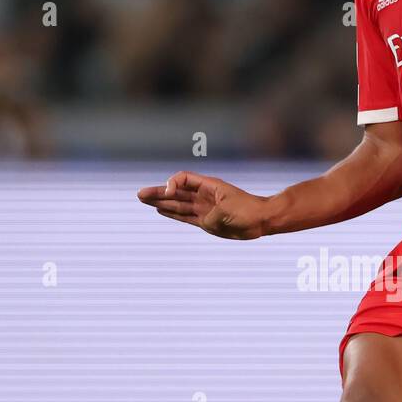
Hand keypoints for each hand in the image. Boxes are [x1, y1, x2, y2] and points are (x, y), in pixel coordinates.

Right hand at [137, 172, 268, 238]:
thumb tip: (205, 220)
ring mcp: (204, 208)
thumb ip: (213, 215)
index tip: (168, 193)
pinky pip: (185, 217)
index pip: (183, 179)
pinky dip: (173, 214)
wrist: (262, 220)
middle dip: (158, 193)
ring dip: (161, 203)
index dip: (172, 184)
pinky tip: (160, 210)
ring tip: (143, 200)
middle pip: (176, 192)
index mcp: (209, 186)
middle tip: (139, 194)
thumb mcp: (229, 210)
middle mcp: (204, 196)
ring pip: (178, 205)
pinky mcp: (206, 222)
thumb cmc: (249, 210)